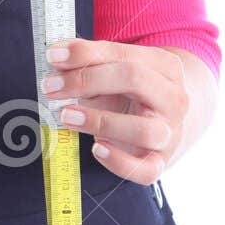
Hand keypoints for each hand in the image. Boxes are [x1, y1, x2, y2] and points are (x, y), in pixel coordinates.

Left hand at [41, 38, 188, 185]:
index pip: (122, 53)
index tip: (52, 57)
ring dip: (100, 121)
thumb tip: (57, 59)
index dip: (84, 54)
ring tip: (66, 116)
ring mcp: (170, 133)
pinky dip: (119, 162)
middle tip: (50, 86)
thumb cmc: (130, 92)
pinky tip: (95, 148)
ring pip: (145, 129)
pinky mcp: (161, 162)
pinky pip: (147, 170)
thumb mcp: (114, 70)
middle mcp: (173, 98)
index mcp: (164, 66)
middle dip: (86, 80)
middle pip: (134, 79)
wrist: (163, 121)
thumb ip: (88, 61)